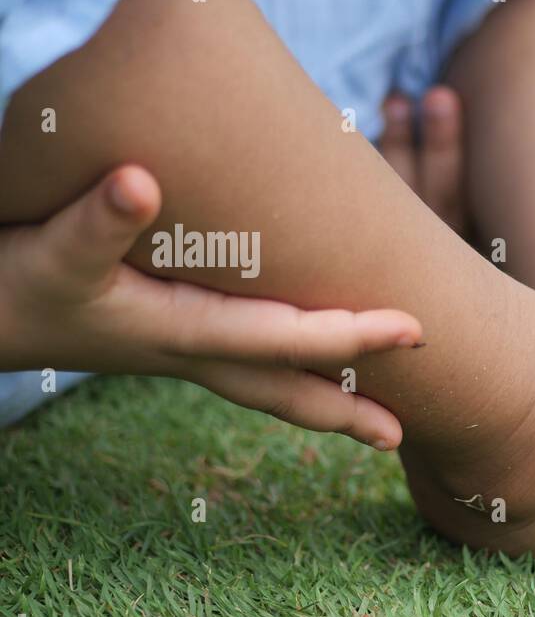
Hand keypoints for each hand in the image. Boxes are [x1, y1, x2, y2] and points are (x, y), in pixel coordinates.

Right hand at [0, 165, 421, 448]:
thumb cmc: (12, 280)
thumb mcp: (49, 248)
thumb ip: (95, 220)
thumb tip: (141, 182)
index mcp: (180, 332)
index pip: (285, 339)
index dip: (350, 336)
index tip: (412, 330)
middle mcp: (192, 353)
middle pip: (285, 393)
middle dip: (345, 410)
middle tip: (403, 434)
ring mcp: (184, 353)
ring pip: (269, 388)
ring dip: (323, 406)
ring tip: (379, 429)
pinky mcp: (171, 339)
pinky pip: (250, 367)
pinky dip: (292, 377)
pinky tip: (312, 370)